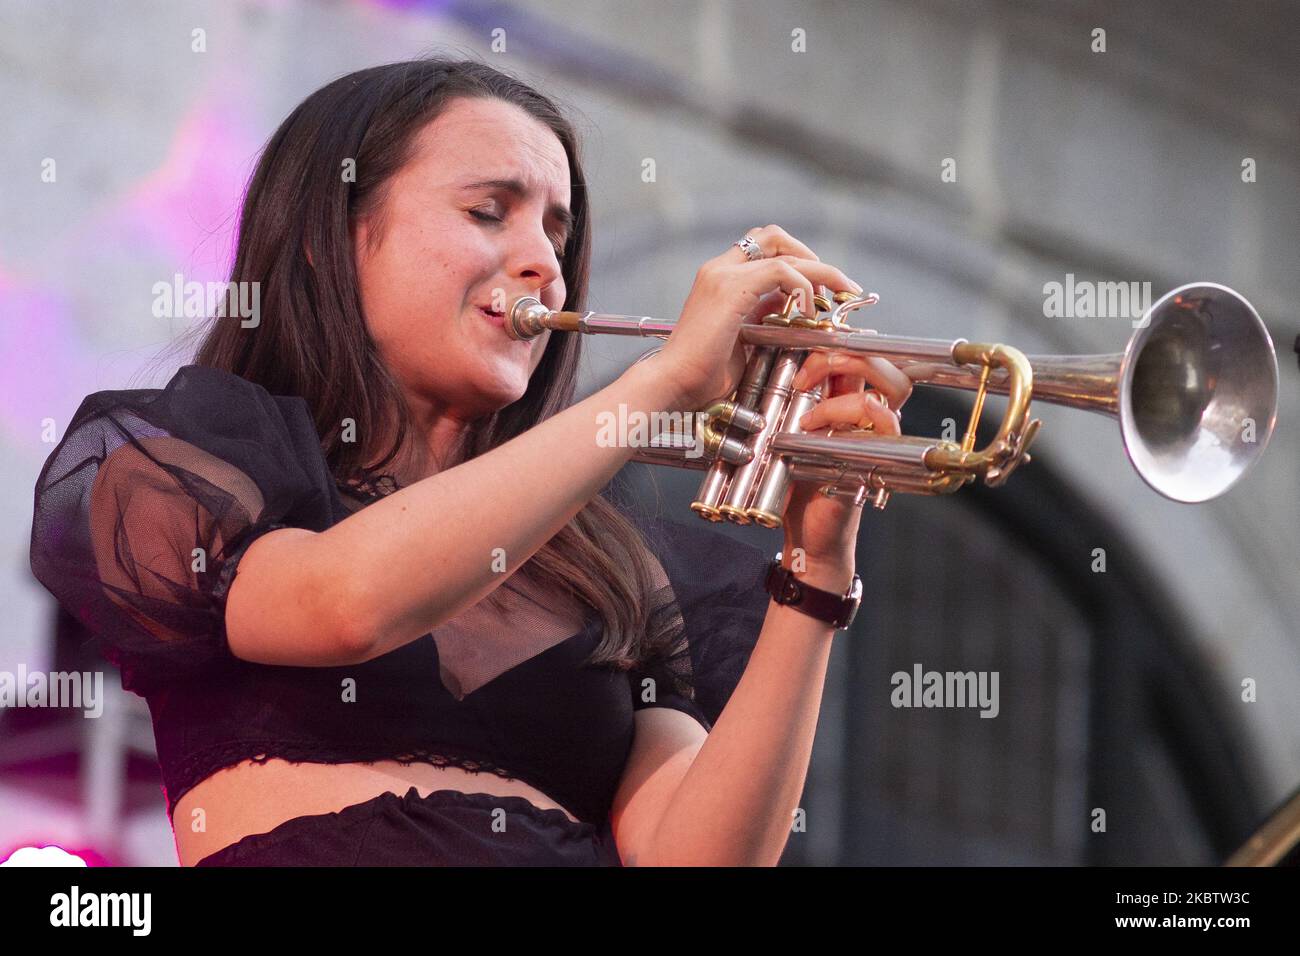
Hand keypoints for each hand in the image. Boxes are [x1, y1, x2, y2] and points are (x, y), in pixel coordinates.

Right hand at [654, 225, 861, 410]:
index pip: (763, 249)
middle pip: (775, 237)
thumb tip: (790, 303)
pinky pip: (782, 271)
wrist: (673, 383)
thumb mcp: (743, 337)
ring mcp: (723, 274)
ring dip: (818, 269)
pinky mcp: (731, 288)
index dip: (797, 261)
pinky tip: (809, 311)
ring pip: (784, 250)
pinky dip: (804, 287)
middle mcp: (719, 268)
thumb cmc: (701, 373)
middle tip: (835, 284)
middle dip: (811, 256)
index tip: (820, 287)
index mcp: (719, 278)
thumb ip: (763, 314)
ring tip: (835, 293)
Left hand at [778, 334, 913, 571]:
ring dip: (842, 394)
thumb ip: (794, 398)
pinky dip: (841, 419)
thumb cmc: (795, 480)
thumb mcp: (789, 429)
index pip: (865, 354)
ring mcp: (877, 438)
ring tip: (806, 414)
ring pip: (889, 392)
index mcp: (852, 401)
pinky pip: (879, 425)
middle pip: (888, 365)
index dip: (841, 341)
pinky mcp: (875, 459)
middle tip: (805, 372)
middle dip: (847, 354)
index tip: (801, 347)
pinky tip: (811, 431)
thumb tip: (777, 356)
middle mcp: (872, 416)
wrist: (805, 532)